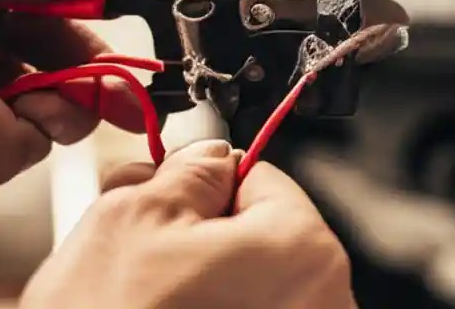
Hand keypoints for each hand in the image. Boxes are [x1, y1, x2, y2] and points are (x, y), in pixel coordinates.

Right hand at [21, 141, 355, 308]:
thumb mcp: (130, 220)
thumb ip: (186, 174)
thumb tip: (209, 160)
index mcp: (303, 251)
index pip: (261, 179)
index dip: (204, 187)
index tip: (169, 204)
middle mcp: (323, 302)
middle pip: (258, 236)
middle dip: (200, 238)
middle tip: (146, 259)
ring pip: (247, 283)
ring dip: (201, 285)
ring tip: (150, 304)